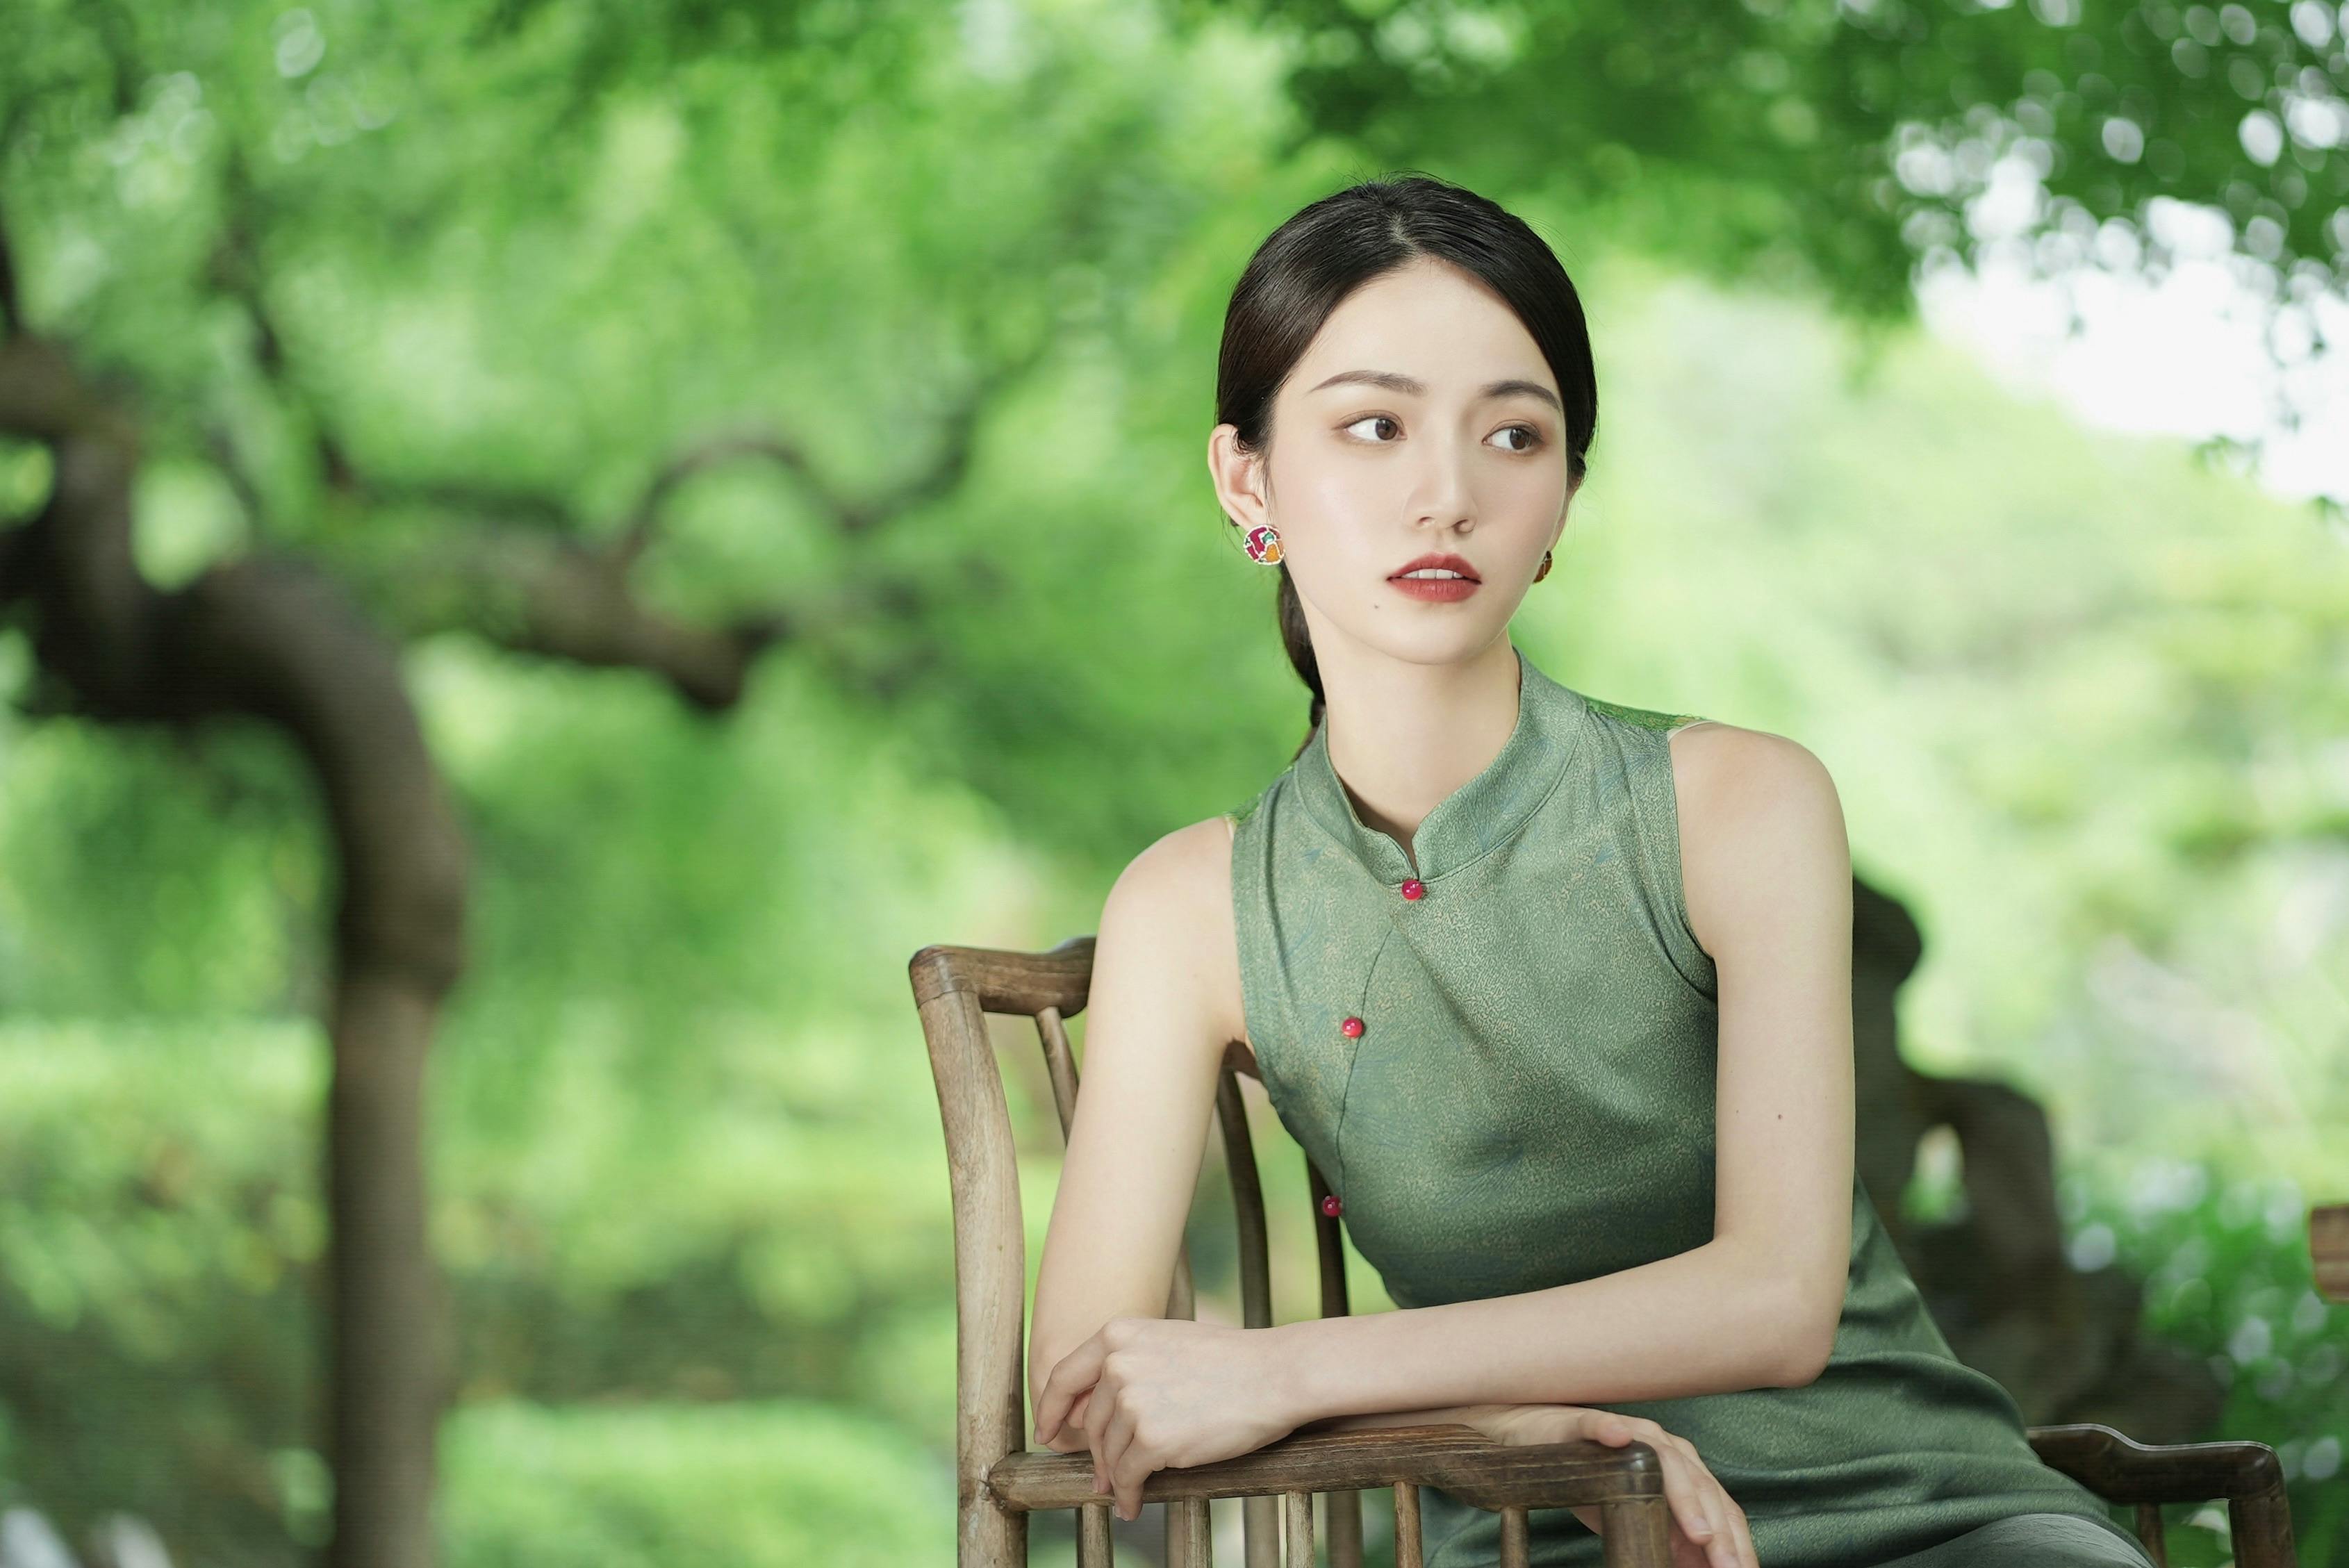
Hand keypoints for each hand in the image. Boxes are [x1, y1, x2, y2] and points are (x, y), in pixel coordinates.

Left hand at [1032, 1316, 1302, 1521]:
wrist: (1275, 1376)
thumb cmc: (1230, 1361)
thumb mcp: (1168, 1343)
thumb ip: (1128, 1366)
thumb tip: (1093, 1411)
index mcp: (1117, 1335)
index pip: (1064, 1376)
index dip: (1049, 1409)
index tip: (1045, 1432)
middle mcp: (1118, 1365)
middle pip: (1089, 1422)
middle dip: (1095, 1454)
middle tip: (1101, 1476)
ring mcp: (1133, 1402)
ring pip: (1108, 1452)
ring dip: (1115, 1477)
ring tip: (1124, 1491)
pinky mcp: (1152, 1439)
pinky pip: (1127, 1477)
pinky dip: (1128, 1495)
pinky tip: (1134, 1503)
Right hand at [1466, 1405, 1756, 1567]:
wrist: (1540, 1441)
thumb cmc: (1592, 1480)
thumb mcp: (1637, 1518)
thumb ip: (1670, 1540)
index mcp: (1682, 1468)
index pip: (1719, 1505)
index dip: (1735, 1541)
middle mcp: (1664, 1446)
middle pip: (1701, 1487)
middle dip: (1719, 1532)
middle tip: (1727, 1566)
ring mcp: (1629, 1432)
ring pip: (1664, 1460)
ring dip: (1685, 1496)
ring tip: (1700, 1532)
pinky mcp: (1588, 1423)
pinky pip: (1602, 1425)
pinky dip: (1612, 1431)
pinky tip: (1619, 1439)